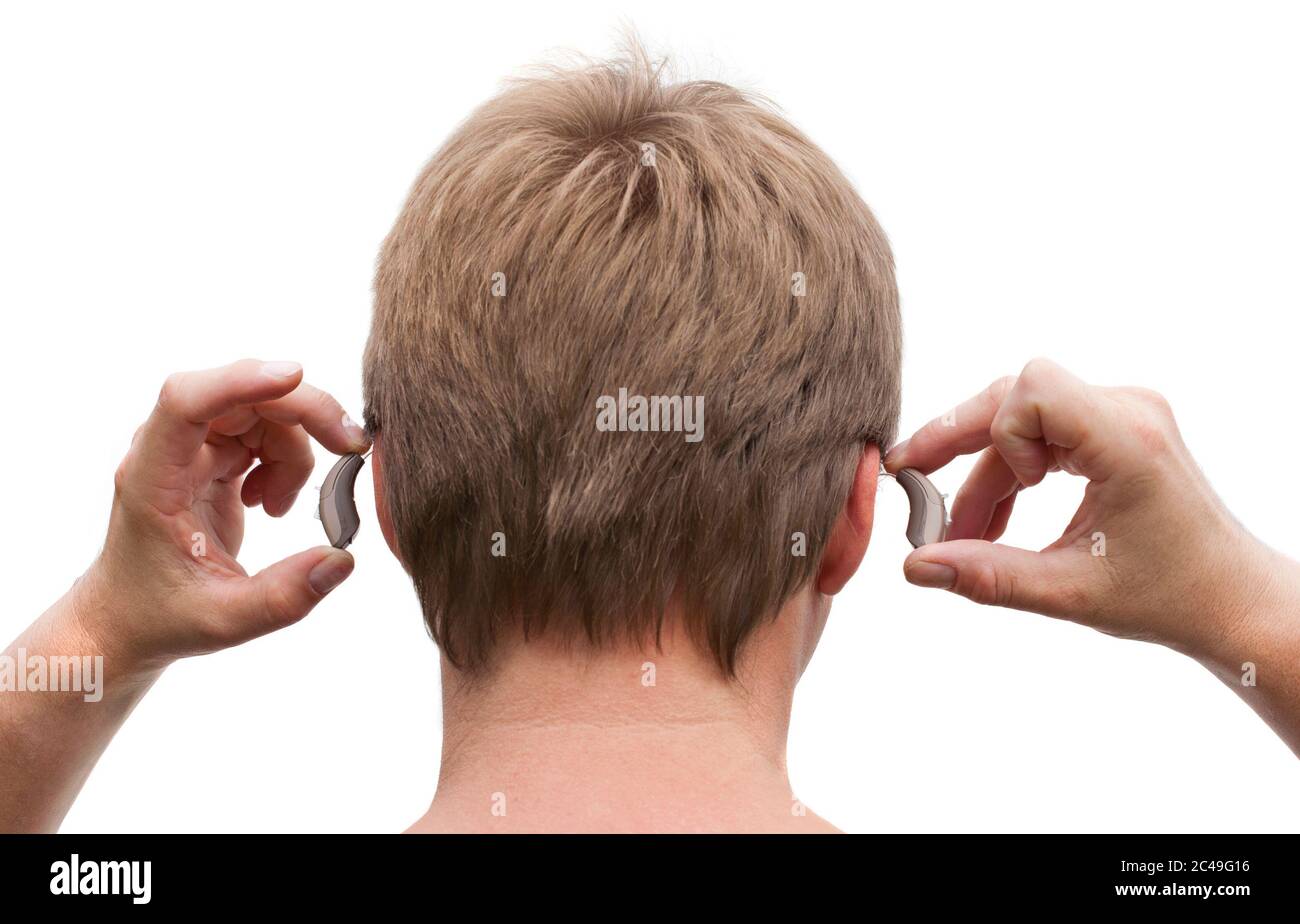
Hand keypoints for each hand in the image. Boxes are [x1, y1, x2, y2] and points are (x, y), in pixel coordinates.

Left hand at [79, 359, 370, 672]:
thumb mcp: (224, 622)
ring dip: (295, 448)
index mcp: (152, 477)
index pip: (186, 401)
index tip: (295, 377)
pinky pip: (262, 430)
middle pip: (241, 394)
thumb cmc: (160, 617)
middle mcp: (168, 450)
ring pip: (261, 410)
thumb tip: (343, 561)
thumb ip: (284, 597)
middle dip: (303, 409)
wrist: (129, 617)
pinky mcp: (210, 457)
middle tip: (351, 447)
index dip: (240, 381)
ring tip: (284, 506)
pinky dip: (285, 459)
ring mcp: (190, 449)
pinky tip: (271, 502)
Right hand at [885, 358, 1282, 660]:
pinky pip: (1042, 431)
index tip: (1006, 494)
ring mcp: (1122, 415)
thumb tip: (916, 567)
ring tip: (962, 533)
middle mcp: (1127, 411)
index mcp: (1127, 440)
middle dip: (958, 440)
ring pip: (1020, 415)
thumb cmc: (1169, 596)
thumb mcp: (1071, 593)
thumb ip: (988, 577)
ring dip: (983, 470)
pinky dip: (1009, 471)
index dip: (999, 435)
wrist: (1230, 599)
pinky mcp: (1115, 429)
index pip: (1033, 389)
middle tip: (912, 482)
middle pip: (1015, 394)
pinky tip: (993, 521)